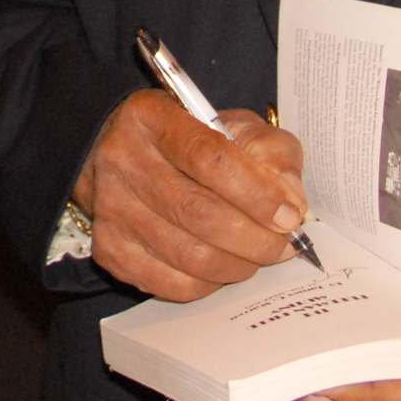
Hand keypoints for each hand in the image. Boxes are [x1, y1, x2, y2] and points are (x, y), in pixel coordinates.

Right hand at [71, 90, 307, 300]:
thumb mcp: (235, 127)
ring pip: (190, 255)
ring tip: (258, 255)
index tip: (290, 214)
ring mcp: (111, 208)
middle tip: (284, 245)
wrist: (126, 160)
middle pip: (199, 213)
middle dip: (256, 238)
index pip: (209, 157)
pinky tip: (222, 266)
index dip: (257, 192)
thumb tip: (290, 201)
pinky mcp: (109, 250)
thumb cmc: (190, 143)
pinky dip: (211, 283)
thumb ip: (272, 152)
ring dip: (239, 264)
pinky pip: (173, 284)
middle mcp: (122, 159)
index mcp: (152, 117)